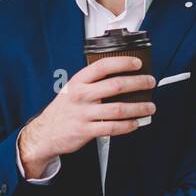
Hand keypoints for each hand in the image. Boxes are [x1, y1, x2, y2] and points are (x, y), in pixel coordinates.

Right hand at [19, 56, 155, 172]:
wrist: (46, 132)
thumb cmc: (64, 109)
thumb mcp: (73, 89)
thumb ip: (92, 82)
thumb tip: (121, 76)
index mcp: (78, 81)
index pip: (102, 66)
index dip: (122, 62)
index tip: (137, 63)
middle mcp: (81, 95)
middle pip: (115, 86)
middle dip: (138, 83)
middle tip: (150, 82)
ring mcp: (84, 113)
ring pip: (118, 109)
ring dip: (139, 107)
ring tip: (149, 106)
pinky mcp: (86, 131)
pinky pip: (113, 128)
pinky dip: (128, 125)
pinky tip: (135, 123)